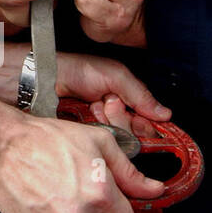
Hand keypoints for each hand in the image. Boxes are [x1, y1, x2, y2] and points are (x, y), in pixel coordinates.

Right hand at [0, 113, 164, 212]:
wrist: (4, 145)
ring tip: (53, 187)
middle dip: (92, 210)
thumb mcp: (99, 143)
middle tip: (74, 184)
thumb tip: (155, 190)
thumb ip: (129, 172)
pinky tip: (40, 197)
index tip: (108, 200)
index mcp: (101, 195)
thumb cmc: (49, 138)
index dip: (118, 211)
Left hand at [54, 52, 170, 132]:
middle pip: (132, 134)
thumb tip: (164, 114)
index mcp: (127, 101)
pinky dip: (94, 129)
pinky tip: (87, 116)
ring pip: (116, 139)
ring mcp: (100, 128)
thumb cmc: (79, 70)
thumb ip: (140, 94)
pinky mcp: (86, 136)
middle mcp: (115, 117)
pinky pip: (98, 142)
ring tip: (94, 106)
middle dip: (121, 118)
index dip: (144, 125)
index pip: (146, 123)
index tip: (139, 120)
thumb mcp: (115, 76)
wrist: (47, 77)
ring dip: (106, 122)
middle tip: (108, 102)